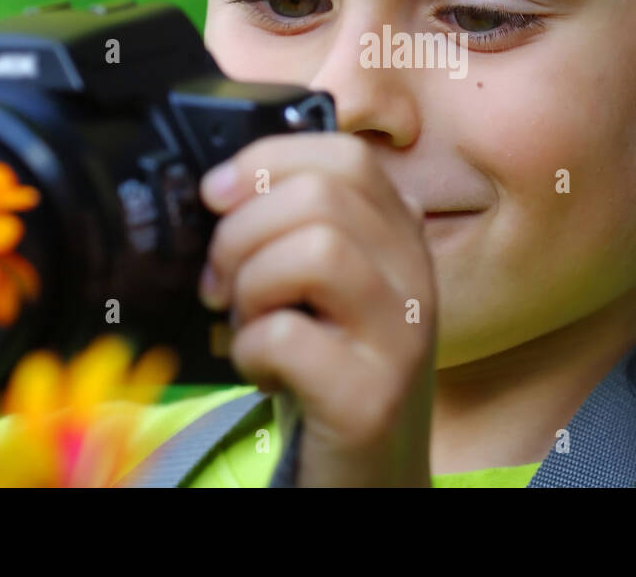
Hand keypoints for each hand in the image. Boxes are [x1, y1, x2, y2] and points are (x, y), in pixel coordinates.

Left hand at [198, 133, 436, 486]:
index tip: (218, 195)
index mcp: (403, 239)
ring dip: (251, 287)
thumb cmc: (332, 375)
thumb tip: (226, 185)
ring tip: (248, 326)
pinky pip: (288, 336)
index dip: (269, 160)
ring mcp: (403, 338)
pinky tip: (264, 373)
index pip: (347, 156)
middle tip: (222, 283)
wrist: (372, 479)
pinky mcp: (371, 398)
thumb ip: (302, 229)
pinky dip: (251, 350)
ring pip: (316, 251)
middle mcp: (417, 278)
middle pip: (323, 195)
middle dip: (243, 231)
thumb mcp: (328, 290)